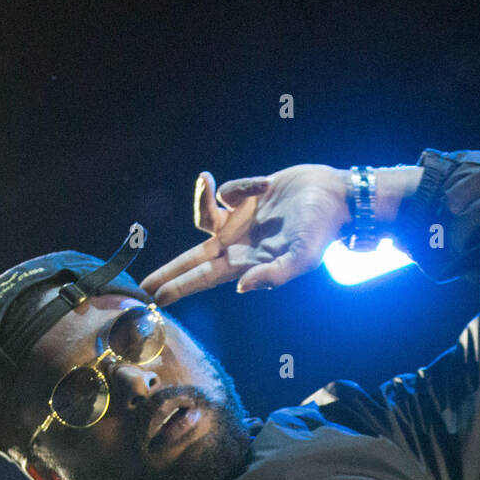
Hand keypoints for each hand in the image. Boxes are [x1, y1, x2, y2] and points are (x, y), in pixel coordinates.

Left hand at [139, 164, 351, 304]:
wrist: (335, 196)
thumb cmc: (322, 230)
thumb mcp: (301, 257)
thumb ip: (273, 275)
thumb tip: (241, 287)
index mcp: (246, 261)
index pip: (203, 278)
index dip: (178, 286)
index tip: (154, 298)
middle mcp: (238, 244)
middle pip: (194, 260)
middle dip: (170, 271)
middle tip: (144, 284)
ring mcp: (240, 221)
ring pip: (204, 216)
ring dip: (200, 200)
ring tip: (205, 182)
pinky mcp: (245, 197)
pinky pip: (227, 191)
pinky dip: (238, 186)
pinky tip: (263, 185)